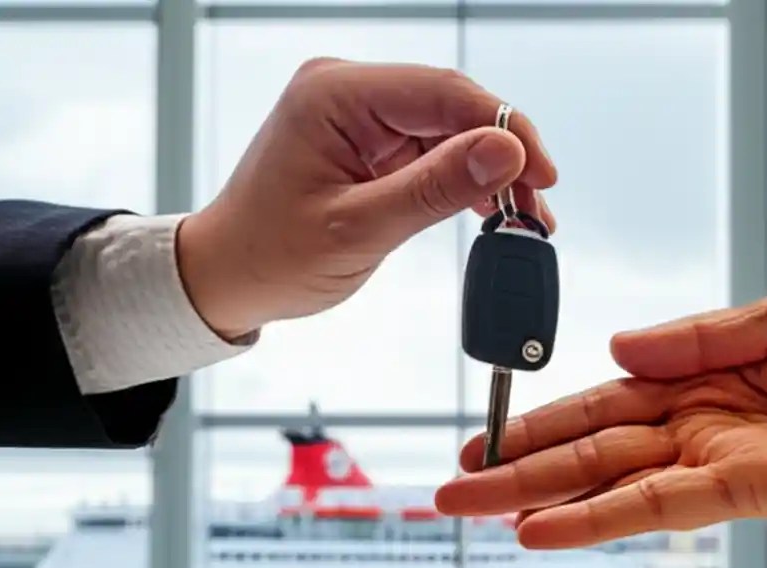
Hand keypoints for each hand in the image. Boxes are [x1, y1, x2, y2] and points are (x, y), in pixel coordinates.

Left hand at [176, 58, 557, 338]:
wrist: (225, 277)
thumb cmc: (270, 255)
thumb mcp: (358, 229)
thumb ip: (435, 188)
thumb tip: (505, 151)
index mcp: (334, 95)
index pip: (442, 91)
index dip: (503, 127)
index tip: (541, 173)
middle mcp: (346, 91)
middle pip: (452, 105)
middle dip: (503, 152)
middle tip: (537, 205)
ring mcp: (358, 115)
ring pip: (449, 129)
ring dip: (489, 170)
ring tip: (524, 217)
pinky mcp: (368, 142)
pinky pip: (432, 149)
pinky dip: (464, 178)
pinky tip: (494, 209)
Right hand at [434, 284, 766, 548]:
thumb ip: (698, 335)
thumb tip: (617, 347)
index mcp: (704, 378)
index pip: (603, 401)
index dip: (542, 416)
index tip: (488, 430)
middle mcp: (699, 426)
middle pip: (588, 449)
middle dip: (515, 467)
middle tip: (450, 483)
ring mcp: (717, 461)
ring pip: (606, 482)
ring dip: (535, 498)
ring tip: (469, 508)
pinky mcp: (747, 489)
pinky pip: (658, 505)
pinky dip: (598, 518)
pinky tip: (544, 528)